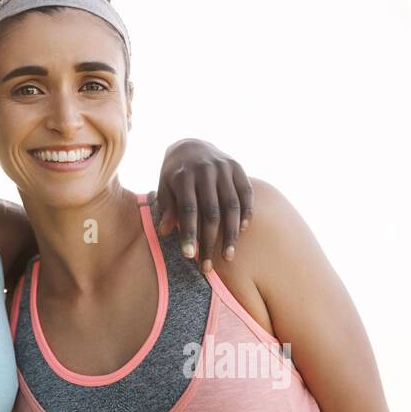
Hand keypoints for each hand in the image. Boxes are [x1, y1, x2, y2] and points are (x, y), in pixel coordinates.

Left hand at [150, 139, 253, 272]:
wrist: (191, 145)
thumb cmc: (174, 175)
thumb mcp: (164, 187)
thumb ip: (167, 208)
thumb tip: (164, 232)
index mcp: (183, 175)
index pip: (188, 209)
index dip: (189, 233)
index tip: (189, 256)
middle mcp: (205, 170)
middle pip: (211, 211)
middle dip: (210, 241)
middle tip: (207, 266)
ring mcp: (223, 168)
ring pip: (231, 205)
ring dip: (231, 233)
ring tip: (228, 256)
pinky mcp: (238, 168)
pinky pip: (245, 194)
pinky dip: (245, 213)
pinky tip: (241, 232)